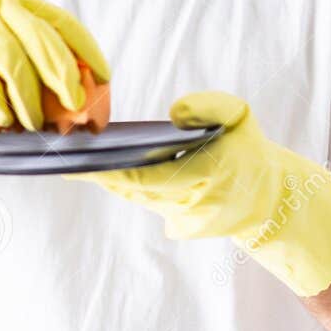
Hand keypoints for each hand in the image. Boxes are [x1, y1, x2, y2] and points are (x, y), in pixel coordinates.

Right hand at [0, 0, 109, 144]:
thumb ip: (23, 70)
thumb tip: (74, 104)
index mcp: (8, 6)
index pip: (62, 24)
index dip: (88, 55)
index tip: (103, 86)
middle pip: (45, 38)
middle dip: (68, 79)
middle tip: (78, 113)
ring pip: (16, 58)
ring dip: (33, 99)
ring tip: (37, 129)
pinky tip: (1, 125)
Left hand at [67, 91, 330, 296]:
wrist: (272, 200)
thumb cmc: (250, 152)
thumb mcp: (242, 118)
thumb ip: (212, 105)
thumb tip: (175, 112)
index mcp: (205, 178)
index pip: (147, 176)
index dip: (111, 169)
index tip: (78, 158)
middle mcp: (188, 206)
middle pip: (130, 189)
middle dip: (96, 172)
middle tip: (58, 154)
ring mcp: (181, 220)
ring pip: (132, 195)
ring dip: (101, 177)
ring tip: (66, 155)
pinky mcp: (177, 225)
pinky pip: (140, 200)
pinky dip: (117, 183)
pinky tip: (90, 166)